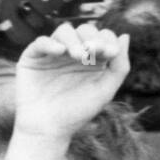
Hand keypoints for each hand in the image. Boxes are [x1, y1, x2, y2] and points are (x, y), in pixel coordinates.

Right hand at [14, 23, 129, 141]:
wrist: (47, 130)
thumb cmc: (76, 113)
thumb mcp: (104, 92)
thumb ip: (120, 67)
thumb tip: (125, 36)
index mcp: (92, 60)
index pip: (102, 37)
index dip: (107, 40)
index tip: (110, 54)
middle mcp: (72, 53)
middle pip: (84, 30)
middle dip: (91, 38)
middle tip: (92, 53)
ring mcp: (53, 54)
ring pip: (64, 31)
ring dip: (73, 39)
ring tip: (77, 56)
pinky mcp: (33, 58)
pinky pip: (41, 42)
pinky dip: (50, 43)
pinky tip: (59, 51)